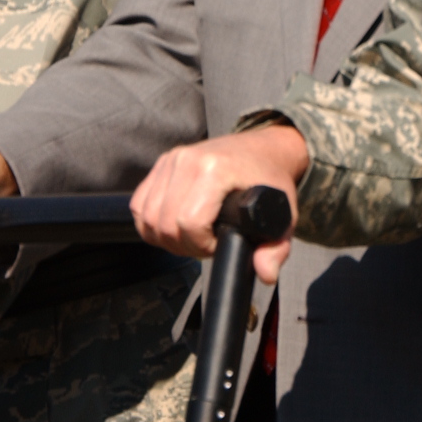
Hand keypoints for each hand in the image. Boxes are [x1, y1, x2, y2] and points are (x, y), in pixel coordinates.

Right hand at [131, 124, 308, 284]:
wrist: (262, 148)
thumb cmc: (270, 180)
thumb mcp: (282, 215)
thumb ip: (276, 248)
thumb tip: (265, 273)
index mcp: (216, 170)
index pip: (189, 222)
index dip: (201, 245)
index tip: (218, 243)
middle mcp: (188, 160)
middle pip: (164, 224)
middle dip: (184, 245)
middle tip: (206, 243)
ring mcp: (172, 159)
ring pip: (147, 216)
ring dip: (166, 237)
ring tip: (193, 235)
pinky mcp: (162, 163)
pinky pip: (139, 204)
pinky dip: (151, 223)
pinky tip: (174, 226)